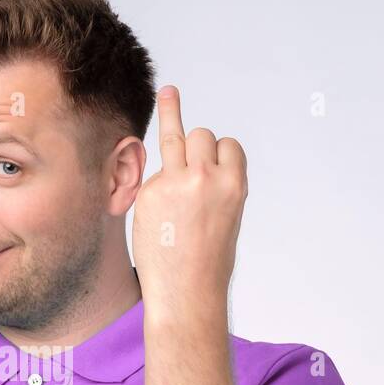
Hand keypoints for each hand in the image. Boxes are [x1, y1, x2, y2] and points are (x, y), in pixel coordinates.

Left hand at [131, 85, 247, 319]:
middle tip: (190, 163)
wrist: (186, 292)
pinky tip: (155, 204)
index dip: (219, 154)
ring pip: (175, 137)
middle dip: (196, 146)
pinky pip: (152, 174)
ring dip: (172, 120)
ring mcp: (175, 181)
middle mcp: (206, 176)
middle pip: (201, 134)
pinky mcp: (149, 191)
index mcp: (234, 183)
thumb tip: (197, 166)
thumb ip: (216, 188)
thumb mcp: (227, 218)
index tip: (213, 159)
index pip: (227, 144)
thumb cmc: (208, 263)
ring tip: (168, 92)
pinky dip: (153, 184)